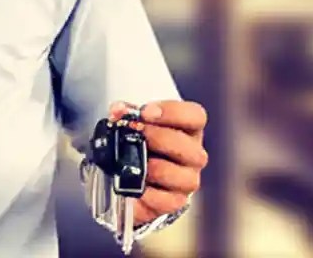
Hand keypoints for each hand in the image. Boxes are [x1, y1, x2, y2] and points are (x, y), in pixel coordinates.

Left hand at [109, 100, 208, 225]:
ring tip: (134, 162)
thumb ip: (124, 114)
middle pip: (192, 149)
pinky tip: (135, 186)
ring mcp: (187, 179)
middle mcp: (192, 155)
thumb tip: (117, 111)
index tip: (146, 112)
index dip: (173, 112)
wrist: (129, 173)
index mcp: (186, 129)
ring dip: (157, 168)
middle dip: (161, 139)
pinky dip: (150, 194)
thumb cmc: (137, 142)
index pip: (195, 116)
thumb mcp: (130, 123)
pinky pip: (169, 201)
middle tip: (138, 134)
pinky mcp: (175, 201)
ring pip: (185, 177)